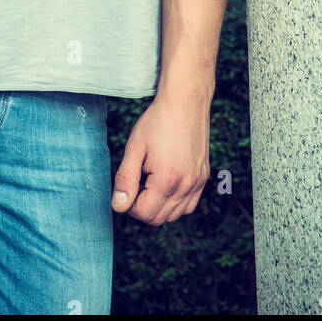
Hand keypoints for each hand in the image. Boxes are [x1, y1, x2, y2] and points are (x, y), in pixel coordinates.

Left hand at [111, 88, 210, 224]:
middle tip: (135, 183)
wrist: (185, 102)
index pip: (144, 213)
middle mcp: (186, 186)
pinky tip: (165, 184)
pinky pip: (189, 205)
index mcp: (167, 180)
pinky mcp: (203, 178)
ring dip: (158, 206)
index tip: (125, 185)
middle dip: (141, 207)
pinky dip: (175, 203)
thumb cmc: (158, 121)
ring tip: (149, 181)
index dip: (128, 204)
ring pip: (175, 215)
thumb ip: (125, 179)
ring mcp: (197, 183)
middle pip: (159, 218)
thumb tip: (118, 206)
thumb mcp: (135, 147)